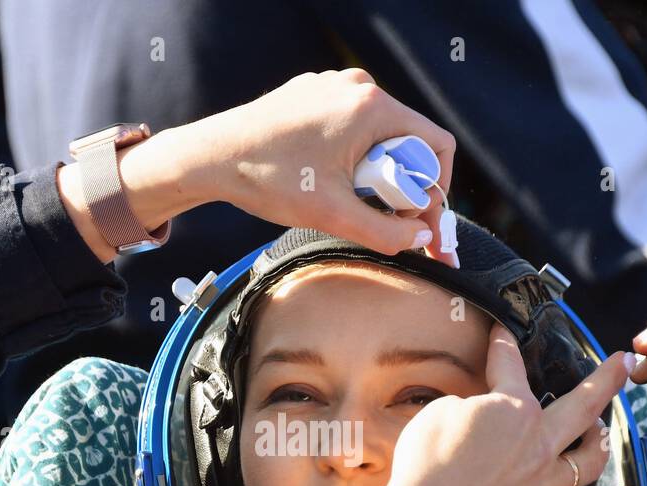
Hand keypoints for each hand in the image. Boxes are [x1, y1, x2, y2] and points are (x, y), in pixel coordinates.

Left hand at [61, 70, 457, 264]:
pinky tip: (329, 182)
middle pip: (409, 141)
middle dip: (404, 184)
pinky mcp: (314, 94)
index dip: (437, 189)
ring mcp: (334, 87)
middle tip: (385, 219)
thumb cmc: (267, 180)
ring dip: (378, 172)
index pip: (435, 145)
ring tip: (350, 201)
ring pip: (380, 136)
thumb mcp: (333, 216)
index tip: (421, 221)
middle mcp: (358, 87)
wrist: (210, 157)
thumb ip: (386, 232)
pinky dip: (354, 157)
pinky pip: (353, 127)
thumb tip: (420, 238)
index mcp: (372, 108)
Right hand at [312, 324, 637, 485]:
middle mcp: (539, 444)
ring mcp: (541, 484)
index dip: (503, 345)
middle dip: (606, 379)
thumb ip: (467, 406)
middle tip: (623, 363)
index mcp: (514, 409)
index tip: (501, 334)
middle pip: (583, 406)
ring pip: (589, 460)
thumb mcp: (439, 413)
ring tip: (603, 433)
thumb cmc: (424, 462)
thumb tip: (475, 410)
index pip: (511, 366)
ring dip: (601, 443)